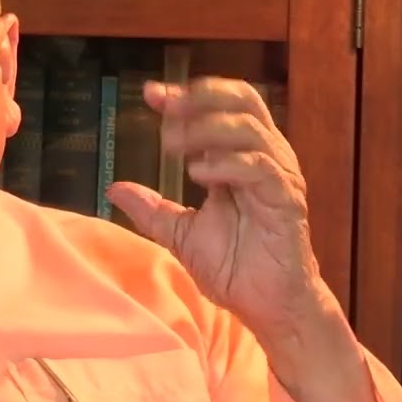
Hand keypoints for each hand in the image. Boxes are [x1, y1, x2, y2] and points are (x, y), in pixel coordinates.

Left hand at [106, 77, 325, 344]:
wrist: (266, 306)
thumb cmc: (234, 267)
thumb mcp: (181, 234)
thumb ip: (152, 209)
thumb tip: (114, 189)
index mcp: (242, 158)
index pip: (221, 107)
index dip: (188, 95)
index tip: (151, 94)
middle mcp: (265, 159)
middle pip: (243, 103)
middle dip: (200, 99)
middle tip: (165, 107)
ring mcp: (278, 178)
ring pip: (250, 130)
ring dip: (207, 129)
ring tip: (173, 144)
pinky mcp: (287, 202)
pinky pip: (261, 170)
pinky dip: (227, 164)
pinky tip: (197, 173)